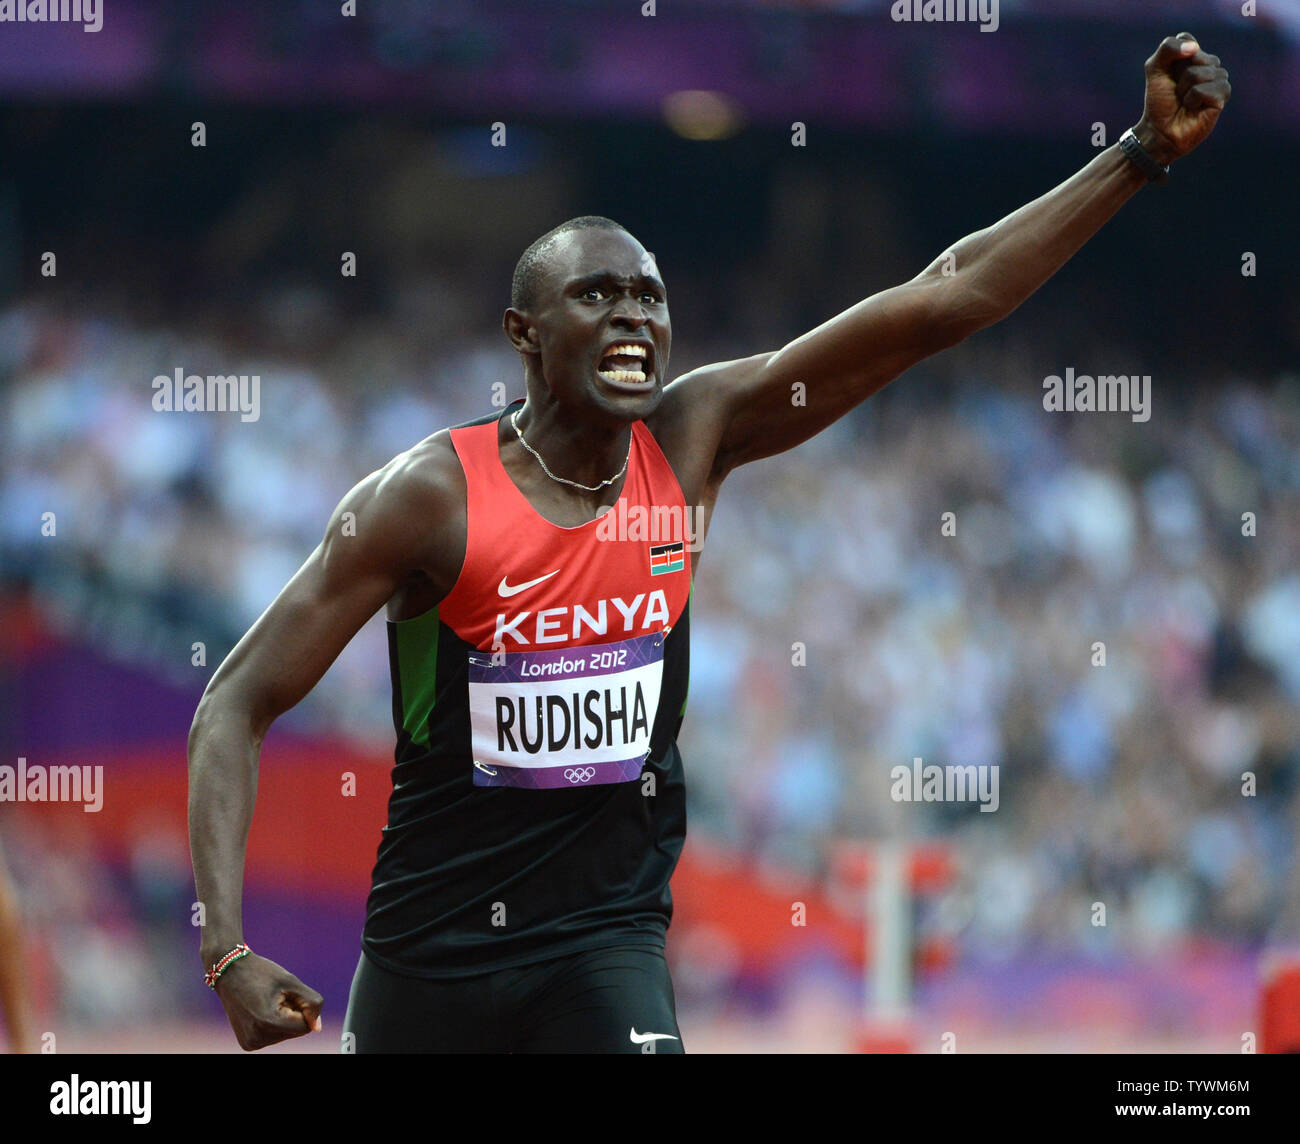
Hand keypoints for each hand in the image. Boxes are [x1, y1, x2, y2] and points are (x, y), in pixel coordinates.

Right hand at [211, 952, 323, 1050]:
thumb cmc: (262, 973)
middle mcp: (257, 1038)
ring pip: (285, 1034)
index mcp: (268, 1023)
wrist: (230, 972)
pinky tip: (261, 1010)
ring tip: (267, 1001)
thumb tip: (317, 1028)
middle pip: (295, 1032)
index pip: (305, 1027)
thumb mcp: (291, 981)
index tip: (288, 993)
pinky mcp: (248, 1043)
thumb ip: (311, 1003)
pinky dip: (273, 1023)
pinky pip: (273, 1036)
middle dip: (293, 1013)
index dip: (303, 1008)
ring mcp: (251, 1043)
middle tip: (275, 996)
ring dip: (283, 1018)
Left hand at [1133, 32, 1230, 166]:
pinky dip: (1192, 100)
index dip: (1171, 59)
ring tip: (1184, 101)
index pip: (1186, 39)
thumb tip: (1193, 48)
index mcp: (1195, 54)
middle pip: (1193, 56)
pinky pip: (1204, 89)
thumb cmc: (1159, 101)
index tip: (1167, 75)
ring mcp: (1219, 79)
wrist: (1160, 131)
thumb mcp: (1154, 69)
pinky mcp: (1223, 95)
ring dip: (1184, 90)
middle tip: (1176, 91)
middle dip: (1177, 76)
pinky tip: (1193, 108)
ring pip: (1199, 74)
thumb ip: (1168, 49)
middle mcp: (1210, 63)